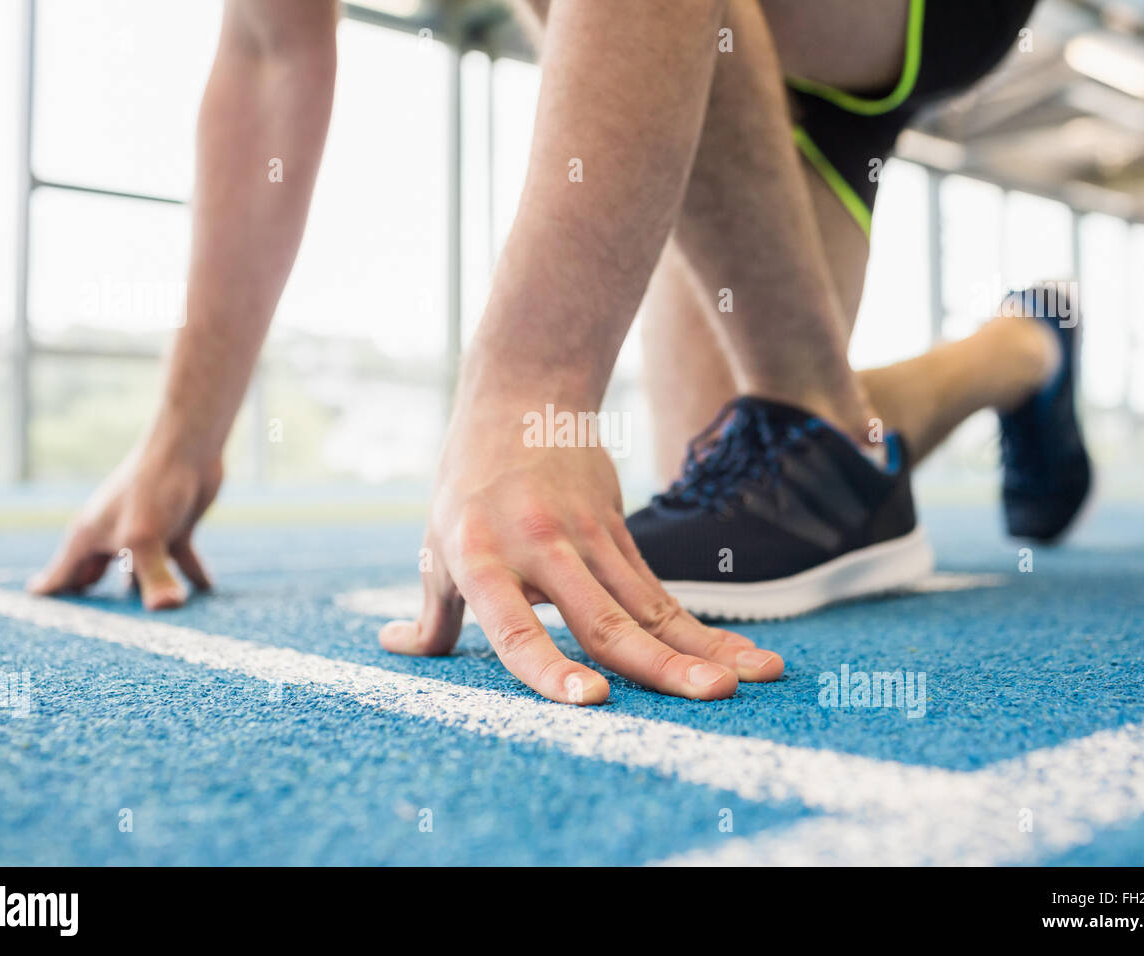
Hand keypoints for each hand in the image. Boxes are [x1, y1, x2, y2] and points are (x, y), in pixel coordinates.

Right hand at [27, 444, 222, 609]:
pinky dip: (192, 575)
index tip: (37, 620)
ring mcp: (143, 533)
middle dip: (97, 605)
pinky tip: (206, 592)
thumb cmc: (153, 487)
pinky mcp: (175, 529)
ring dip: (144, 594)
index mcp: (89, 538)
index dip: (50, 595)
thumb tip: (167, 608)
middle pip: (96, 578)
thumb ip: (153, 577)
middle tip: (96, 636)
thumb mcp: (145, 538)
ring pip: (138, 573)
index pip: (62, 576)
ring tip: (148, 627)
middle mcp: (112, 537)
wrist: (188, 448)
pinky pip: (181, 561)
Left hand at [379, 395, 783, 704]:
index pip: (514, 626)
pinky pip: (662, 591)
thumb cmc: (468, 486)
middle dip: (658, 664)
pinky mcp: (620, 533)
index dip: (549, 666)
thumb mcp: (437, 544)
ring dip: (700, 647)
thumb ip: (429, 613)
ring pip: (647, 606)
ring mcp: (587, 538)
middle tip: (708, 697)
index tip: (591, 700)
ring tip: (750, 682)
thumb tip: (394, 649)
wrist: (521, 399)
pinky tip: (744, 656)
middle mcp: (539, 548)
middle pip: (604, 618)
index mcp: (481, 558)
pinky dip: (703, 628)